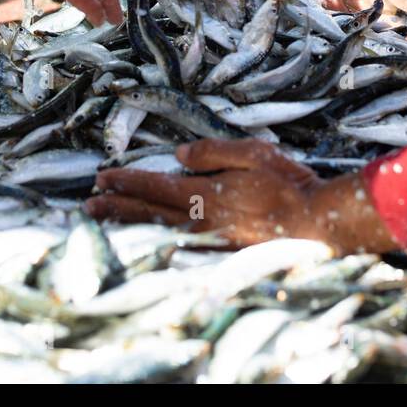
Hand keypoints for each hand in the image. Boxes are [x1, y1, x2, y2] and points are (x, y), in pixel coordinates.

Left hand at [88, 139, 398, 253]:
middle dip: (116, 207)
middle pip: (149, 213)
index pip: (154, 186)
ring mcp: (212, 241)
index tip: (101, 178)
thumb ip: (212, 152)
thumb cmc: (288, 184)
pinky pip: (182, 248)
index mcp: (205, 193)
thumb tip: (178, 153)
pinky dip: (160, 244)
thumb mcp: (252, 153)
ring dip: (131, 225)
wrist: (317, 224)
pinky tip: (151, 244)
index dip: (126, 181)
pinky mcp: (225, 253)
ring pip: (161, 232)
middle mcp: (202, 221)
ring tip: (106, 224)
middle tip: (88, 206)